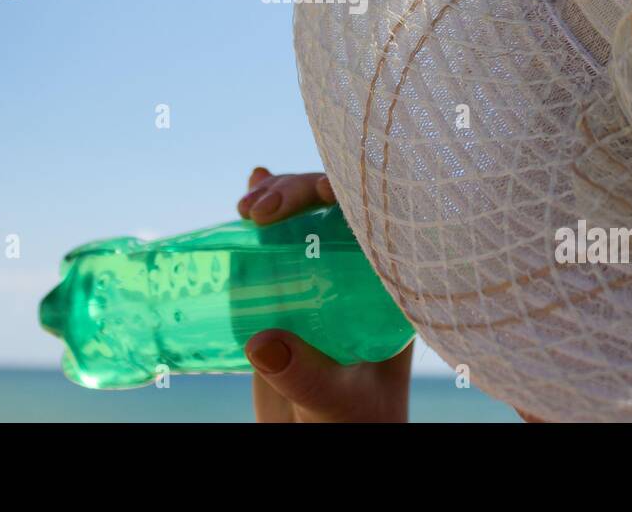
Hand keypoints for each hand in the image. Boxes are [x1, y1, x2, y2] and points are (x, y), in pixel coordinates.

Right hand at [238, 167, 412, 421]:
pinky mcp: (281, 291)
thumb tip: (261, 341)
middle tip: (259, 212)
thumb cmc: (351, 428)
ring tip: (246, 209)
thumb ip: (304, 376)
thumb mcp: (335, 403)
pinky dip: (262, 207)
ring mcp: (316, 279)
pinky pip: (272, 240)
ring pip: (300, 217)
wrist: (319, 448)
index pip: (374, 229)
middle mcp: (352, 275)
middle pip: (330, 212)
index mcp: (385, 293)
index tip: (320, 191)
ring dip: (274, 197)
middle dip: (296, 194)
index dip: (349, 196)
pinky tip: (252, 183)